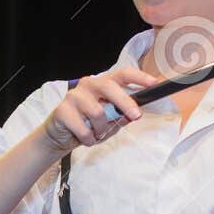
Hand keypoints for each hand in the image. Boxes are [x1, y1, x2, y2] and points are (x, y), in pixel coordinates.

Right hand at [39, 65, 159, 153]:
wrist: (60, 136)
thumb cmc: (88, 125)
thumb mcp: (109, 121)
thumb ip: (121, 115)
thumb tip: (134, 113)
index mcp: (103, 84)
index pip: (122, 74)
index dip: (139, 77)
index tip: (154, 83)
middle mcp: (88, 84)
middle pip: (109, 87)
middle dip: (125, 102)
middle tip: (135, 116)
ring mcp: (74, 95)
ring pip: (98, 113)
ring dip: (102, 130)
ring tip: (97, 134)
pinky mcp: (62, 110)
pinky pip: (84, 129)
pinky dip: (89, 139)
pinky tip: (85, 138)